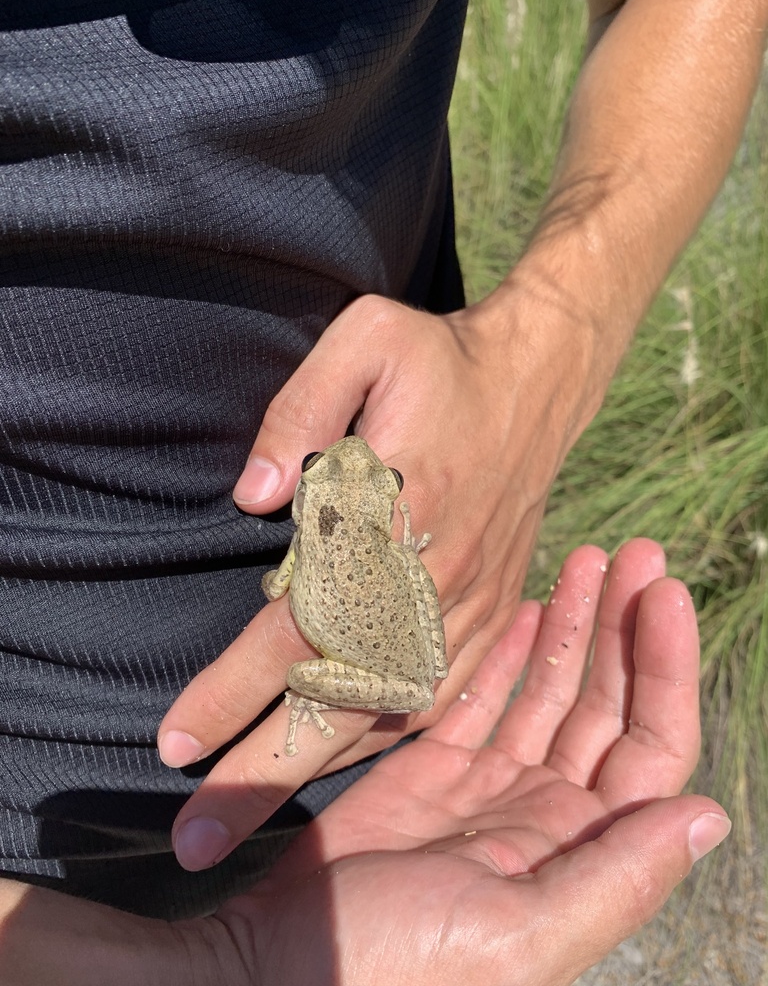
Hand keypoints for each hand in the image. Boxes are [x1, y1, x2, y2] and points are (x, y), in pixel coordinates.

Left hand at [158, 287, 613, 868]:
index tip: (174, 742)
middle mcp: (438, 575)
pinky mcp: (487, 606)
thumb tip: (252, 499)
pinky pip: (437, 692)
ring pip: (392, 708)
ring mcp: (469, 599)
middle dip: (266, 770)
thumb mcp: (366, 338)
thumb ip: (301, 411)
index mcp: (402, 513)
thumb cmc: (438, 360)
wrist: (534, 381)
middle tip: (197, 840)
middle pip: (345, 694)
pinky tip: (342, 761)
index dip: (236, 688)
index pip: (306, 622)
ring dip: (322, 769)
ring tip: (253, 815)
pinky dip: (385, 736)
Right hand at [213, 538, 729, 985]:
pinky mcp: (434, 769)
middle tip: (634, 553)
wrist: (284, 966)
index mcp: (583, 852)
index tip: (666, 592)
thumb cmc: (402, 969)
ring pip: (550, 692)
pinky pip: (486, 698)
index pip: (652, 744)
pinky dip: (510, 653)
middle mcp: (549, 815)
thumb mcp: (523, 935)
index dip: (665, 666)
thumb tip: (711, 815)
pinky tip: (530, 607)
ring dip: (574, 628)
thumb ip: (619, 877)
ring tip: (589, 561)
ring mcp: (492, 788)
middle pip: (607, 705)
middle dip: (624, 628)